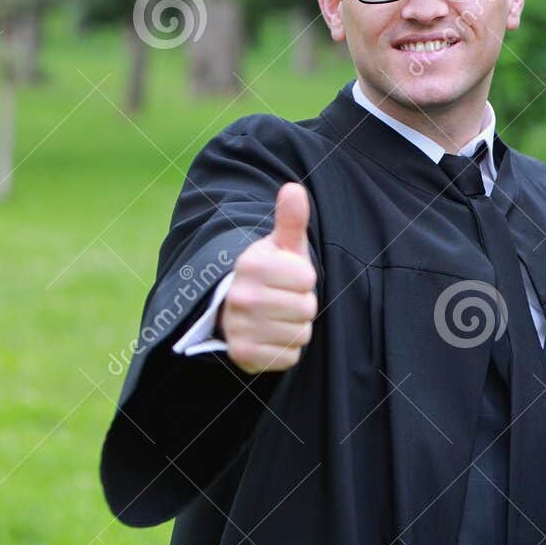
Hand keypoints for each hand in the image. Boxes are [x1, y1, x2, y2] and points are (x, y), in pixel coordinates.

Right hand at [219, 182, 318, 373]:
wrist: (237, 308)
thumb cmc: (271, 273)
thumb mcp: (282, 245)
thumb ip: (291, 219)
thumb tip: (294, 188)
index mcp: (250, 265)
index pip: (308, 279)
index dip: (304, 279)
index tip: (286, 277)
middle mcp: (240, 297)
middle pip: (306, 309)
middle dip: (301, 305)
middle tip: (282, 299)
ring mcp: (238, 328)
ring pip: (300, 335)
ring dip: (295, 327)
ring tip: (277, 316)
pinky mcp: (243, 355)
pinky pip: (289, 356)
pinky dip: (286, 349)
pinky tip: (271, 336)